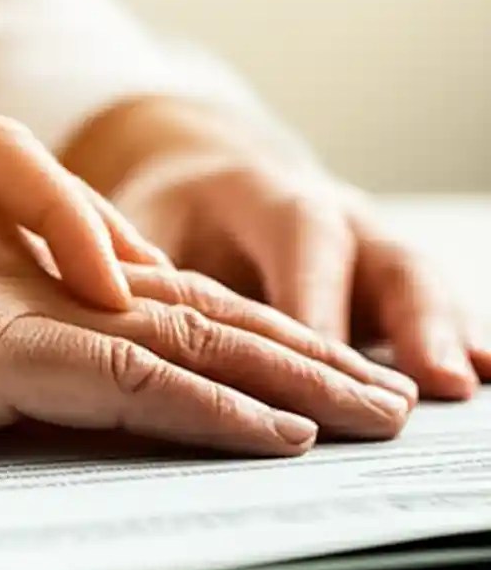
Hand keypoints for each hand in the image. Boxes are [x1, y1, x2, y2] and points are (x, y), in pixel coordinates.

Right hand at [0, 205, 414, 457]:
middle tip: (379, 392)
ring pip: (174, 338)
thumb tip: (11, 394)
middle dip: (292, 349)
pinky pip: (118, 381)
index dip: (227, 331)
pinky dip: (207, 407)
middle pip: (179, 307)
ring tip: (373, 415)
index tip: (299, 369)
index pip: (130, 297)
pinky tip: (276, 435)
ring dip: (286, 378)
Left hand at [98, 104, 490, 398]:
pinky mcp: (381, 284)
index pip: (298, 236)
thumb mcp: (139, 225)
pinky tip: (480, 377)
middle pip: (382, 258)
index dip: (313, 295)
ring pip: (417, 283)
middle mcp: (331, 215)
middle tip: (433, 382)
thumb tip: (115, 312)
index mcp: (263, 193)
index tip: (318, 354)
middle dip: (411, 321)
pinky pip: (424, 311)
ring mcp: (367, 247)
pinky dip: (454, 338)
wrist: (203, 183)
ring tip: (464, 386)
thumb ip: (136, 264)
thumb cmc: (164, 215)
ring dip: (445, 335)